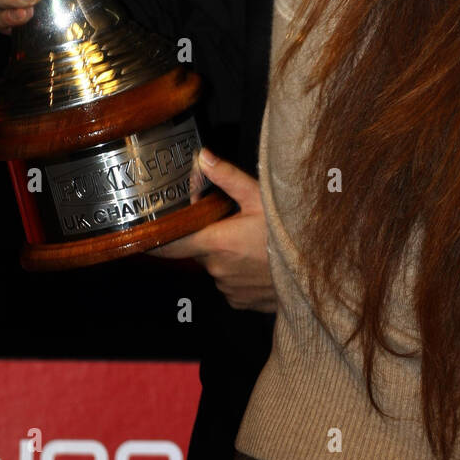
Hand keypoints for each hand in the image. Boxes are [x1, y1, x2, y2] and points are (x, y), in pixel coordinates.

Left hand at [148, 149, 275, 312]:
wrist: (315, 272)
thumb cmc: (290, 234)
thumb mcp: (261, 197)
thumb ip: (227, 178)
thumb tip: (202, 157)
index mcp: (217, 242)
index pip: (169, 245)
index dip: (154, 239)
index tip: (144, 233)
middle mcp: (217, 269)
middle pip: (199, 250)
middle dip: (210, 235)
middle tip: (232, 221)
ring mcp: (228, 288)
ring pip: (216, 266)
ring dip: (226, 254)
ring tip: (253, 242)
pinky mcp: (240, 301)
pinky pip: (230, 283)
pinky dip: (238, 272)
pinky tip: (259, 261)